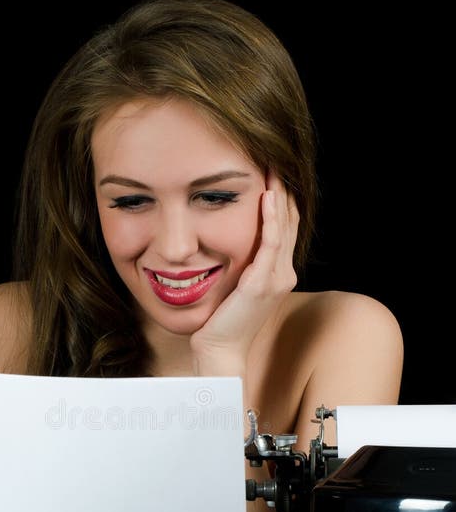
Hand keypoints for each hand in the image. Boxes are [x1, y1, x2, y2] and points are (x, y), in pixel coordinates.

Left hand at [190, 171, 298, 374]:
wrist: (220, 352)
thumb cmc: (221, 323)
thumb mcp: (235, 287)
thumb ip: (241, 265)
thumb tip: (228, 242)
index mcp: (278, 274)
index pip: (285, 227)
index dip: (281, 199)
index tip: (270, 172)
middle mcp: (283, 274)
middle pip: (290, 222)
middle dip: (283, 189)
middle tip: (274, 159)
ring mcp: (276, 278)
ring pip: (284, 227)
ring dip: (279, 196)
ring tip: (273, 169)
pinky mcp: (262, 283)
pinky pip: (271, 242)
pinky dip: (271, 218)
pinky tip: (267, 197)